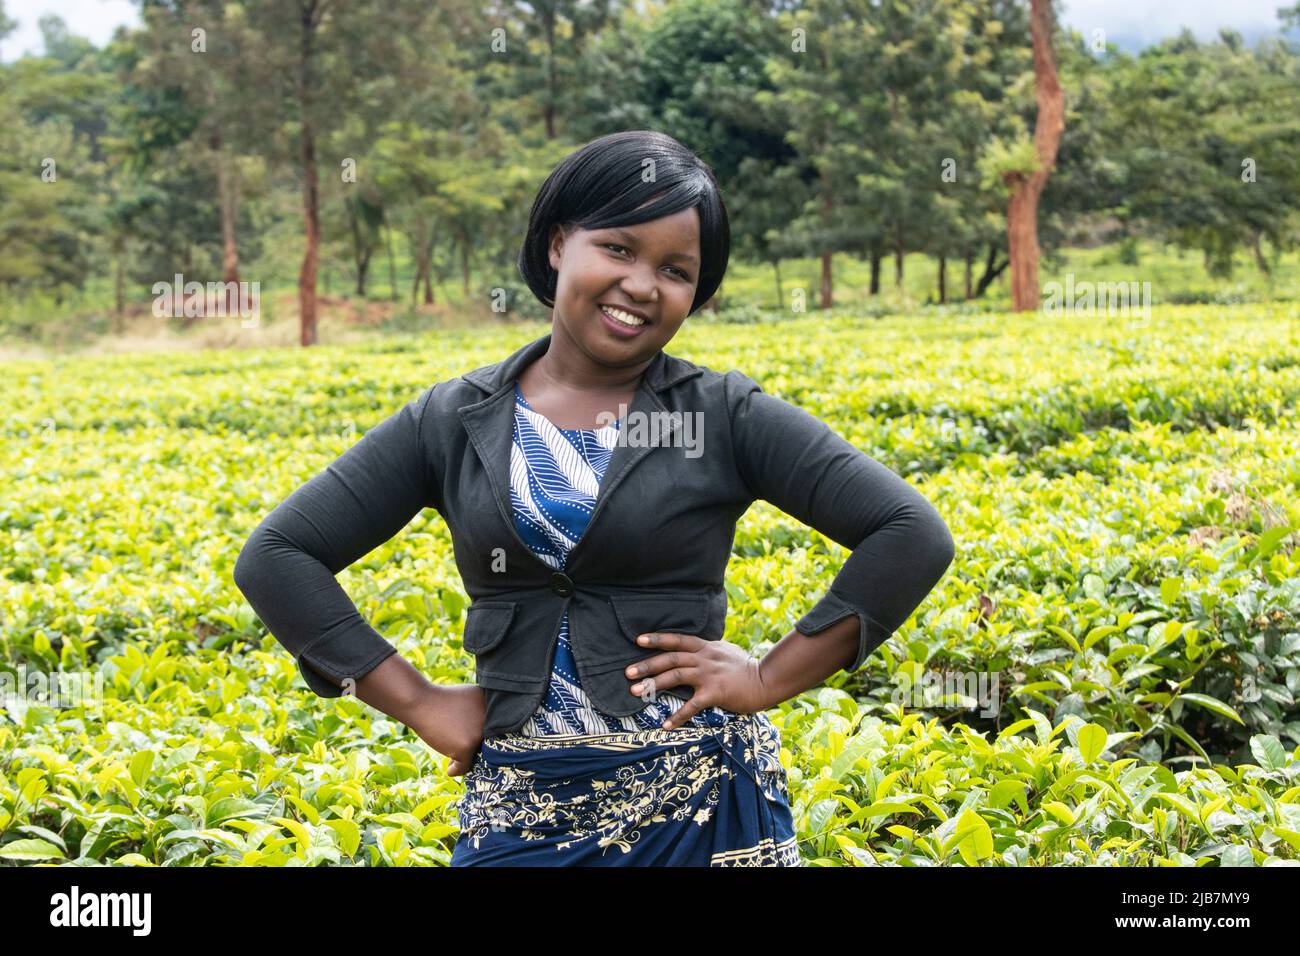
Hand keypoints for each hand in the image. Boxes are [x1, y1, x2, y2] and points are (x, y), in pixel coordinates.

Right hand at [405, 683, 485, 775]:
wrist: (421, 702)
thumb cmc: (443, 701)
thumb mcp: (469, 698)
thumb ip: (482, 714)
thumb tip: (486, 738)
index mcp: (493, 709)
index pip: (494, 733)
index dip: (482, 740)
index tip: (468, 741)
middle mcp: (491, 722)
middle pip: (486, 746)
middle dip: (474, 750)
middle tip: (459, 750)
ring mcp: (478, 734)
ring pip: (476, 757)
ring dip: (465, 759)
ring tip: (452, 756)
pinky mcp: (466, 747)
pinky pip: (465, 766)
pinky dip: (456, 769)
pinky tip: (450, 768)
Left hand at [624, 632, 770, 729]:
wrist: (765, 680)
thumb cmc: (745, 668)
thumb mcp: (725, 651)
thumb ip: (708, 650)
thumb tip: (696, 648)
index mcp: (705, 647)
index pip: (677, 639)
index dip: (657, 639)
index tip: (638, 640)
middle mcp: (704, 658)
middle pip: (670, 658)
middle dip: (647, 664)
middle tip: (627, 672)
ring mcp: (709, 675)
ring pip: (675, 676)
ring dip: (654, 684)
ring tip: (636, 692)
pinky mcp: (715, 692)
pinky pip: (692, 705)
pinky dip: (678, 716)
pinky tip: (666, 724)